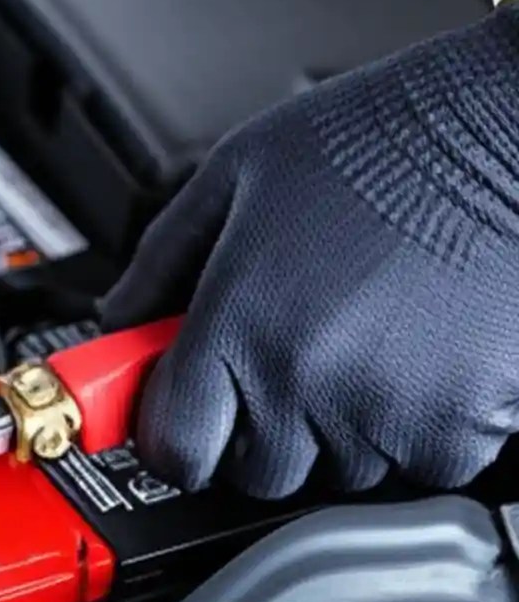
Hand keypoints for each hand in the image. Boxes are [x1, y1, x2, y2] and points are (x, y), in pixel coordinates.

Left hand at [100, 4, 518, 498]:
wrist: (503, 130)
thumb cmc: (377, 139)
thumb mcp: (233, 175)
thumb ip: (161, 260)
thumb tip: (120, 318)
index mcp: (242, 325)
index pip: (174, 450)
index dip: (172, 433)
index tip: (181, 412)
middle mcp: (310, 383)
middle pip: (254, 471)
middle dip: (254, 425)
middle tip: (280, 352)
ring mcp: (392, 414)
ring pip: (338, 471)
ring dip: (335, 425)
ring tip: (357, 332)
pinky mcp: (466, 428)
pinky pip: (418, 464)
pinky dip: (411, 425)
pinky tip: (413, 350)